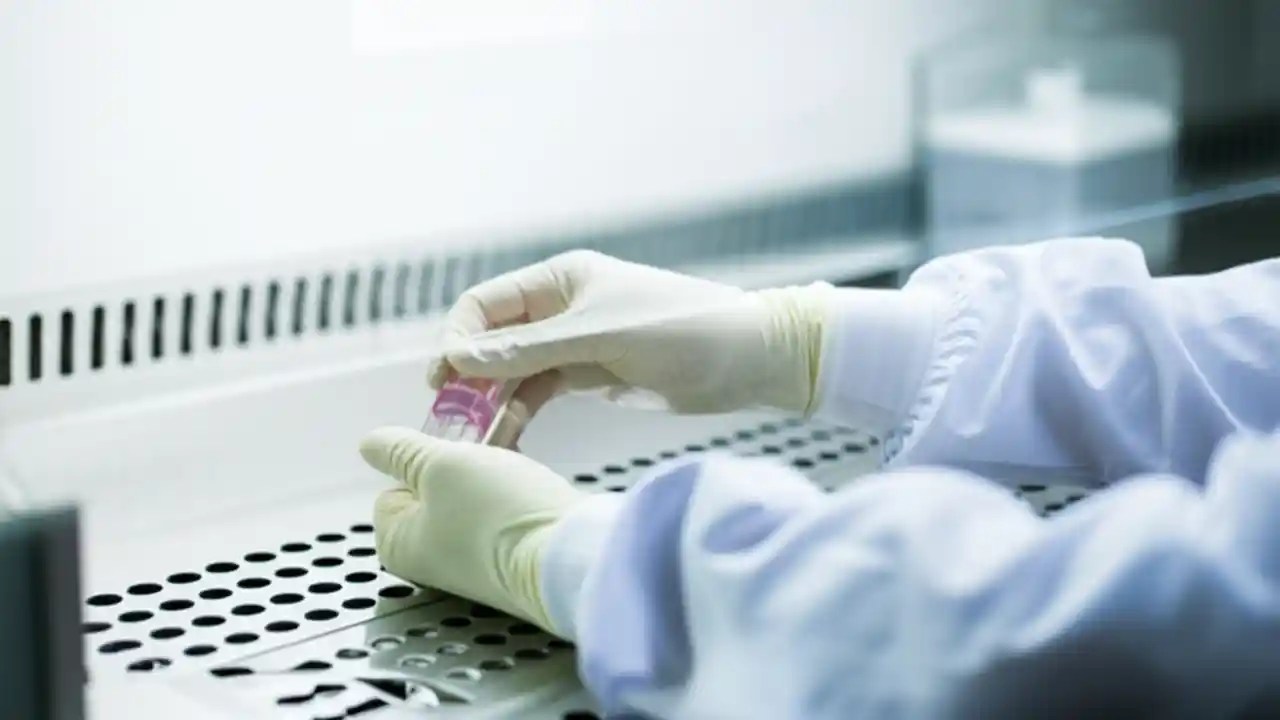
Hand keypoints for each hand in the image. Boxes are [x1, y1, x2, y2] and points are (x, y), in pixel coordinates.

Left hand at [360, 427, 584, 630]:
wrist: (567, 557)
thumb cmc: (494, 512)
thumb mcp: (439, 465)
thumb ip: (400, 450)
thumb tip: (369, 444)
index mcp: (398, 547)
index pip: (391, 491)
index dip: (420, 466)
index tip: (449, 460)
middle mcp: (432, 561)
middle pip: (435, 491)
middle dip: (462, 465)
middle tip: (485, 457)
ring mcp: (476, 563)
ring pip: (474, 497)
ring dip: (494, 473)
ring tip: (514, 466)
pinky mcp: (513, 558)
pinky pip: (505, 513)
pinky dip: (516, 493)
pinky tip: (533, 485)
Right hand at [430, 250, 834, 415]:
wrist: (751, 359)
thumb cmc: (686, 330)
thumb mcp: (602, 337)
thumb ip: (531, 349)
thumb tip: (461, 357)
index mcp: (561, 280)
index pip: (486, 304)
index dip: (458, 339)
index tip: (446, 379)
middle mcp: (561, 308)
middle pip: (493, 341)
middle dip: (468, 378)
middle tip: (450, 420)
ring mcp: (574, 344)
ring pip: (513, 373)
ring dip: (490, 402)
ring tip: (471, 441)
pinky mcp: (590, 376)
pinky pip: (539, 394)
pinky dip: (519, 415)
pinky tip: (504, 440)